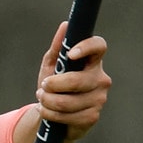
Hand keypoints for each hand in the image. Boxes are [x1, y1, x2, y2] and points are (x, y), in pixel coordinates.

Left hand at [15, 24, 111, 142]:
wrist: (56, 114)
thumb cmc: (56, 84)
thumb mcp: (53, 65)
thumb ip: (57, 47)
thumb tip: (65, 25)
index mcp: (93, 61)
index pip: (99, 47)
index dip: (86, 47)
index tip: (70, 54)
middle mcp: (101, 79)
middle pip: (76, 81)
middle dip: (52, 85)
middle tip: (43, 86)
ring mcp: (99, 99)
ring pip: (68, 101)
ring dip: (47, 101)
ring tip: (42, 98)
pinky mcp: (92, 116)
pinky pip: (67, 116)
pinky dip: (50, 114)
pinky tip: (46, 111)